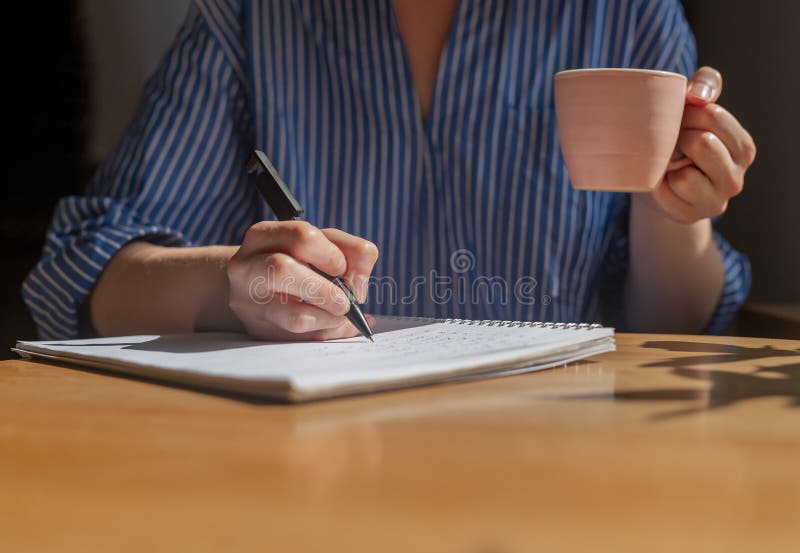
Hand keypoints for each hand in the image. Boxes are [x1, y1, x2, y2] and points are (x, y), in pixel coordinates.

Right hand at [227, 221, 378, 339]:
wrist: (248, 289)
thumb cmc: (292, 262)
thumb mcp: (319, 246)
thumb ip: (349, 255)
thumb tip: (361, 290)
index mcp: (265, 236)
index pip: (303, 236)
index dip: (334, 254)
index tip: (344, 269)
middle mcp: (248, 264)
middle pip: (283, 268)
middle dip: (324, 288)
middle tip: (345, 301)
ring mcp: (249, 299)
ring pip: (291, 311)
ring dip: (327, 316)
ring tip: (340, 315)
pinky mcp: (258, 329)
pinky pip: (299, 335)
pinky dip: (323, 331)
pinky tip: (332, 325)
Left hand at [643, 66, 756, 223]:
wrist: (653, 180)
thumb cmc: (675, 139)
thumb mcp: (692, 106)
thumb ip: (705, 84)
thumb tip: (697, 95)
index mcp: (743, 147)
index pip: (713, 116)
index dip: (686, 113)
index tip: (678, 118)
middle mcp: (736, 178)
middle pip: (702, 144)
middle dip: (677, 138)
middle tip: (670, 143)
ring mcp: (715, 201)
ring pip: (686, 175)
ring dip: (668, 164)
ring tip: (668, 164)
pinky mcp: (690, 216)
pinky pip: (668, 193)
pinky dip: (658, 184)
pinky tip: (662, 183)